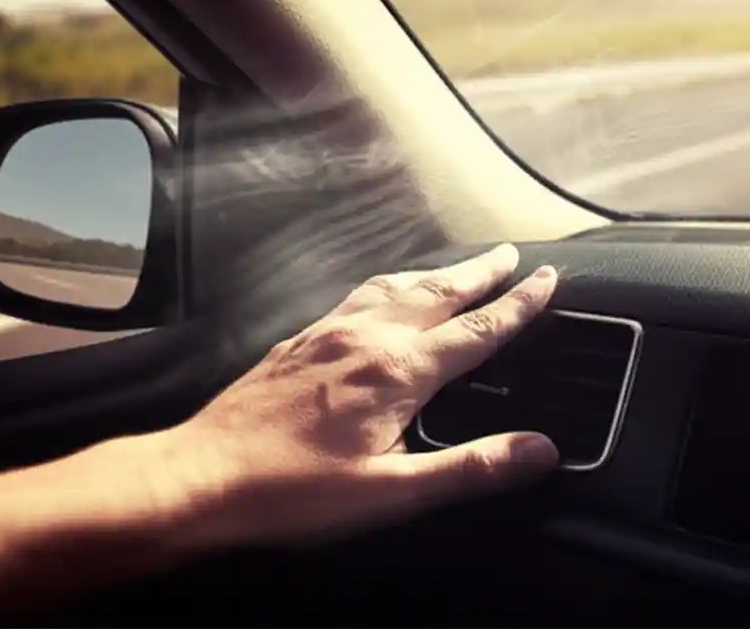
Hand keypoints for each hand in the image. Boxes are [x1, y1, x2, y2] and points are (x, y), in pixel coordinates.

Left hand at [160, 244, 559, 549]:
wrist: (200, 476)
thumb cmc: (291, 492)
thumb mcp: (391, 492)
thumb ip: (470, 468)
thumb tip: (540, 451)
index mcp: (398, 371)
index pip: (478, 329)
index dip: (520, 304)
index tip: (549, 279)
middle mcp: (367, 338)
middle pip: (440, 292)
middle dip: (483, 272)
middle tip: (513, 255)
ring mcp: (329, 333)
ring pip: (398, 286)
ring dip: (439, 273)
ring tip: (462, 267)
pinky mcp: (301, 341)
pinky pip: (360, 295)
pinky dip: (393, 284)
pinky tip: (386, 294)